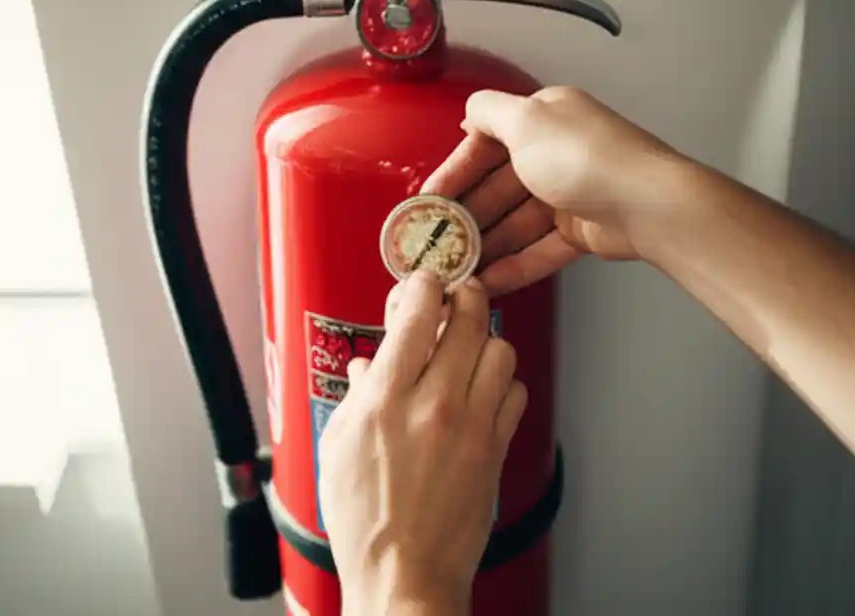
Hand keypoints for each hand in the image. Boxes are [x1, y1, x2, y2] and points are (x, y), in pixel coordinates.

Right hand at [318, 272, 524, 615]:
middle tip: (455, 298)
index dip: (424, 284)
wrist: (404, 572)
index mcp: (386, 399)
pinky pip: (516, 392)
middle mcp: (434, 404)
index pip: (418, 313)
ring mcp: (471, 425)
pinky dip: (503, 380)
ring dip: (485, 339)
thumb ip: (355, 398)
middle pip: (468, 319)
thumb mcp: (338, 448)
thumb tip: (366, 369)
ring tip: (469, 346)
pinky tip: (483, 388)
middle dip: (463, 296)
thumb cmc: (365, 520)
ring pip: (501, 349)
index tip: (422, 282)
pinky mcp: (495, 448)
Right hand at [423, 86, 690, 296]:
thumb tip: (469, 113)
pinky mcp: (582, 231)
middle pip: (498, 186)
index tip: (428, 199)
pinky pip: (539, 249)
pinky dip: (514, 265)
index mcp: (544, 118)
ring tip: (456, 267)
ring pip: (517, 221)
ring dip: (486, 245)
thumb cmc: (586, 157)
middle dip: (467, 214)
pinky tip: (488, 281)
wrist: (648, 204)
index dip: (454, 172)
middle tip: (436, 240)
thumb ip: (488, 111)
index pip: (485, 144)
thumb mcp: (526, 120)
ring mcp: (570, 193)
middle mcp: (557, 152)